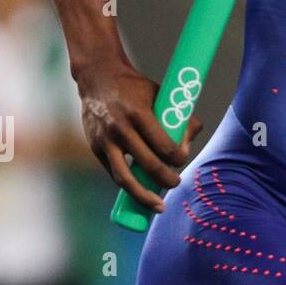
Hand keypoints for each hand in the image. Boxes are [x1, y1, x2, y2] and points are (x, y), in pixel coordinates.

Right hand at [76, 61, 203, 211]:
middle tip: (176, 183)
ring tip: (158, 206)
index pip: (163, 146)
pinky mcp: (95, 148)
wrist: (98, 78)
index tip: (182, 161)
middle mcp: (120, 129)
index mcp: (139, 114)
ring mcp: (105, 141)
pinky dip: (128, 184)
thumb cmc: (136, 87)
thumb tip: (190, 141)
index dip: (177, 158)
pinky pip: (114, 172)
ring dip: (143, 196)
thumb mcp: (161, 93)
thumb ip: (180, 115)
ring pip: (125, 178)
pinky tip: (139, 193)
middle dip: (166, 180)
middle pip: (148, 165)